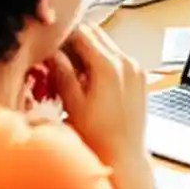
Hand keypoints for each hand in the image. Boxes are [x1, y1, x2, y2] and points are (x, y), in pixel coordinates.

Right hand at [47, 24, 147, 167]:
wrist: (124, 156)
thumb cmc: (98, 136)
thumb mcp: (73, 103)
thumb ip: (62, 73)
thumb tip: (52, 52)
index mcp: (109, 66)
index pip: (82, 33)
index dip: (63, 35)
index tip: (49, 42)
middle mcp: (127, 63)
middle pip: (97, 35)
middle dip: (76, 40)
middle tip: (57, 56)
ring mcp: (137, 70)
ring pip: (107, 46)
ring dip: (89, 52)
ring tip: (72, 72)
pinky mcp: (141, 79)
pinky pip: (118, 59)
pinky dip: (103, 62)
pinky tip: (89, 81)